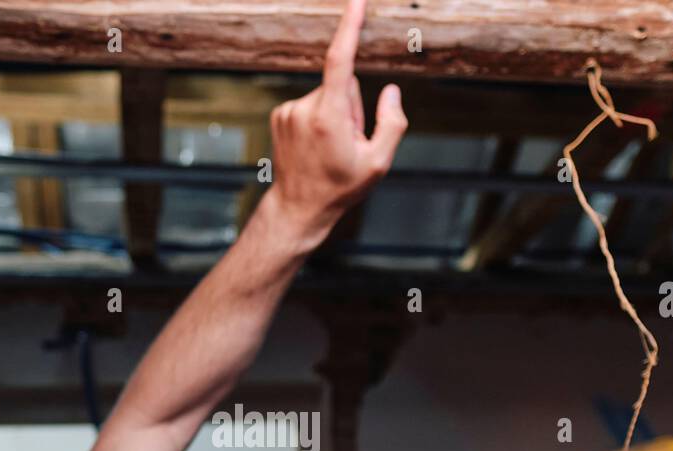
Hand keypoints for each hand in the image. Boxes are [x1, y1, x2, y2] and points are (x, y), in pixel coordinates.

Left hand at [267, 0, 407, 249]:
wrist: (298, 208)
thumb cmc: (339, 188)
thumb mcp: (378, 163)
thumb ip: (392, 123)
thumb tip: (389, 91)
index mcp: (329, 117)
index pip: (339, 61)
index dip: (349, 28)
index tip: (356, 3)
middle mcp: (305, 108)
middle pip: (341, 87)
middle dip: (352, 107)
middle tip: (349, 143)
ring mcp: (288, 110)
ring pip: (325, 96)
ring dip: (334, 115)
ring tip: (329, 148)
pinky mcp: (279, 114)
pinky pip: (310, 104)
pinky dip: (318, 118)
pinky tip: (315, 145)